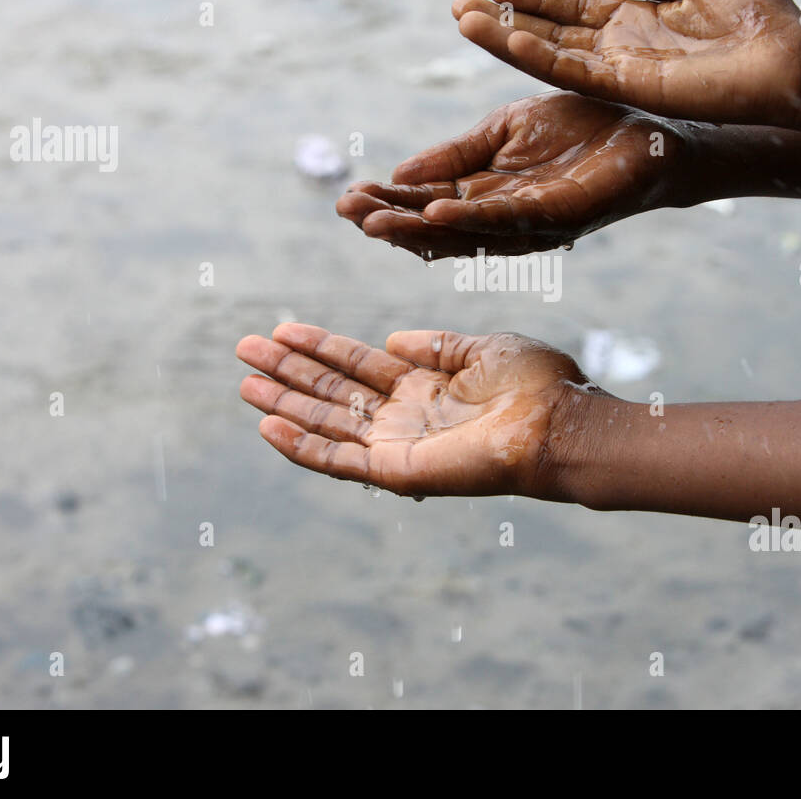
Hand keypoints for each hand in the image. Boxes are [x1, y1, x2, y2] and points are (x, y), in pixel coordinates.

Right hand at [236, 323, 595, 500]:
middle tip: (244, 349)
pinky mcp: (397, 471)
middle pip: (333, 392)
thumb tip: (393, 339)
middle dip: (288, 371)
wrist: (557, 423)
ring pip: (327, 424)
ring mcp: (398, 445)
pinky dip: (300, 445)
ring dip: (284, 404)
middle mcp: (406, 417)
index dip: (319, 347)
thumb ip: (437, 346)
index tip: (281, 330)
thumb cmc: (536, 386)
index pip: (358, 365)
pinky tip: (267, 425)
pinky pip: (339, 460)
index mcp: (425, 386)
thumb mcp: (482, 349)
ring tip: (244, 382)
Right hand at [336, 90, 695, 257]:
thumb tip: (400, 175)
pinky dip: (469, 218)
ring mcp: (534, 222)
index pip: (430, 204)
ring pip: (467, 231)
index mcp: (492, 197)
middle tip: (347, 212)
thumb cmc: (583, 129)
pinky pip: (510, 219)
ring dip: (418, 227)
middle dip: (392, 222)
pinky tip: (435, 212)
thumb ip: (457, 153)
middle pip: (440, 228)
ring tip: (375, 222)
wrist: (652, 125)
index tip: (346, 198)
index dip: (389, 204)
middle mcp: (508, 220)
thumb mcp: (505, 131)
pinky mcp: (564, 214)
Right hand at [454, 0, 800, 125]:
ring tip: (465, 20)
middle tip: (459, 8)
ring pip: (549, 56)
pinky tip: (507, 41)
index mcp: (635, 20)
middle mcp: (621, 48)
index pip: (570, 9)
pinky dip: (538, 58)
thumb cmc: (756, 16)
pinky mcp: (630, 87)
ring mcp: (621, 70)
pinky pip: (574, 72)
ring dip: (505, 40)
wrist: (790, 56)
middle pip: (548, 34)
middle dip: (504, 21)